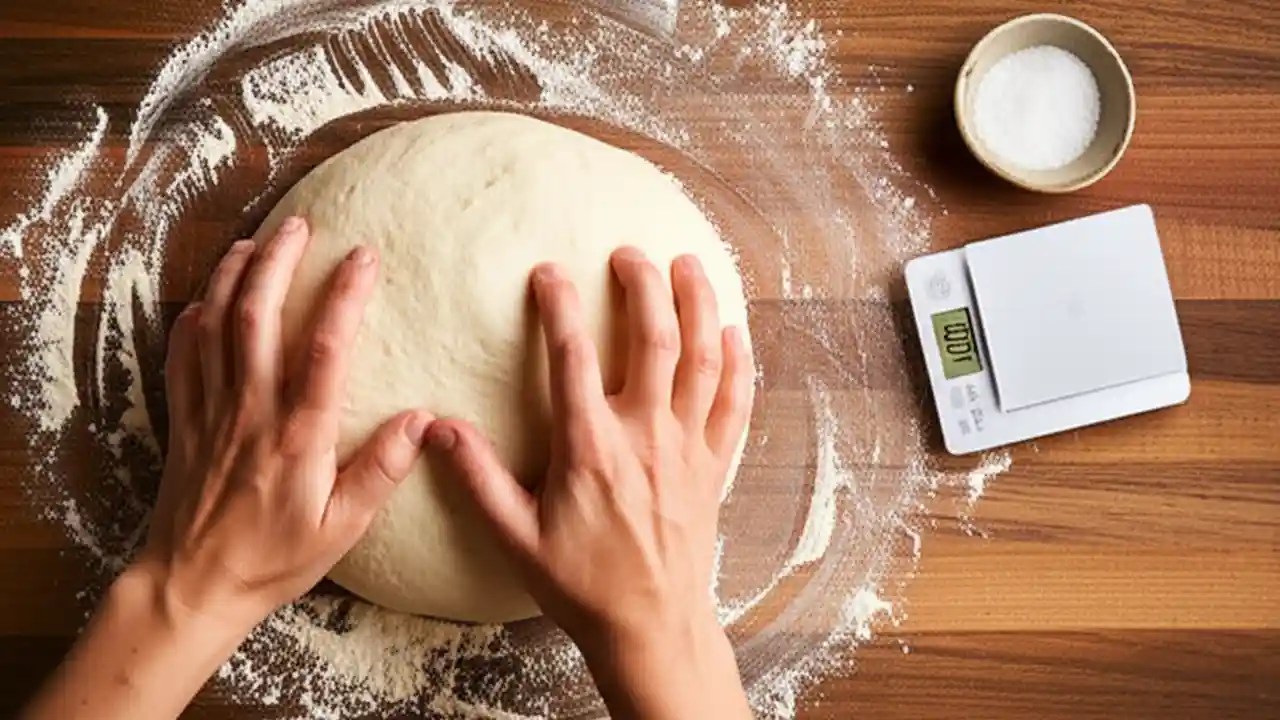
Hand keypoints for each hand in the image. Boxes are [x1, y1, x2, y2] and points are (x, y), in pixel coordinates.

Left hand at [138, 216, 430, 626]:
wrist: (192, 586)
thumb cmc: (273, 560)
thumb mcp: (343, 528)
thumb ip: (381, 470)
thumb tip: (423, 420)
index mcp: (297, 434)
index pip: (325, 348)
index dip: (345, 295)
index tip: (365, 257)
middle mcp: (251, 411)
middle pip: (258, 316)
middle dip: (279, 261)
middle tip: (301, 224)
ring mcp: (211, 411)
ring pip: (216, 324)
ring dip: (233, 275)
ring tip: (256, 241)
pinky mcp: (184, 421)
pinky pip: (182, 355)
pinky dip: (192, 318)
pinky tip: (205, 298)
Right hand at [427, 247, 753, 718]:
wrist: (651, 626)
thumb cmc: (582, 585)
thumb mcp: (516, 537)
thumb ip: (478, 478)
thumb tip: (435, 429)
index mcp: (592, 448)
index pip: (573, 357)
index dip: (560, 306)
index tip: (548, 272)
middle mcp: (646, 436)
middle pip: (655, 338)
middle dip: (644, 284)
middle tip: (629, 253)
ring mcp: (688, 448)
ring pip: (704, 358)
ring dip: (700, 304)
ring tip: (688, 264)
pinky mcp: (714, 466)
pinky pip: (735, 403)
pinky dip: (739, 363)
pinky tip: (735, 333)